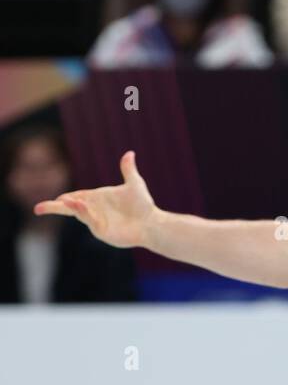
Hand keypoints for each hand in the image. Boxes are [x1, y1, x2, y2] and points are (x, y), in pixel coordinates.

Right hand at [33, 150, 156, 248]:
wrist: (153, 224)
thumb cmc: (143, 206)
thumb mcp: (135, 184)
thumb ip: (128, 170)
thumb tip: (130, 153)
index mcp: (97, 199)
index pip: (75, 197)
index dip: (65, 198)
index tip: (57, 198)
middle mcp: (94, 211)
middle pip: (69, 208)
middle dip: (54, 207)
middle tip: (38, 209)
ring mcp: (97, 222)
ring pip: (78, 213)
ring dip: (69, 207)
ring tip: (61, 201)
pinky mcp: (102, 231)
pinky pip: (89, 220)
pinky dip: (82, 212)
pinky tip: (77, 205)